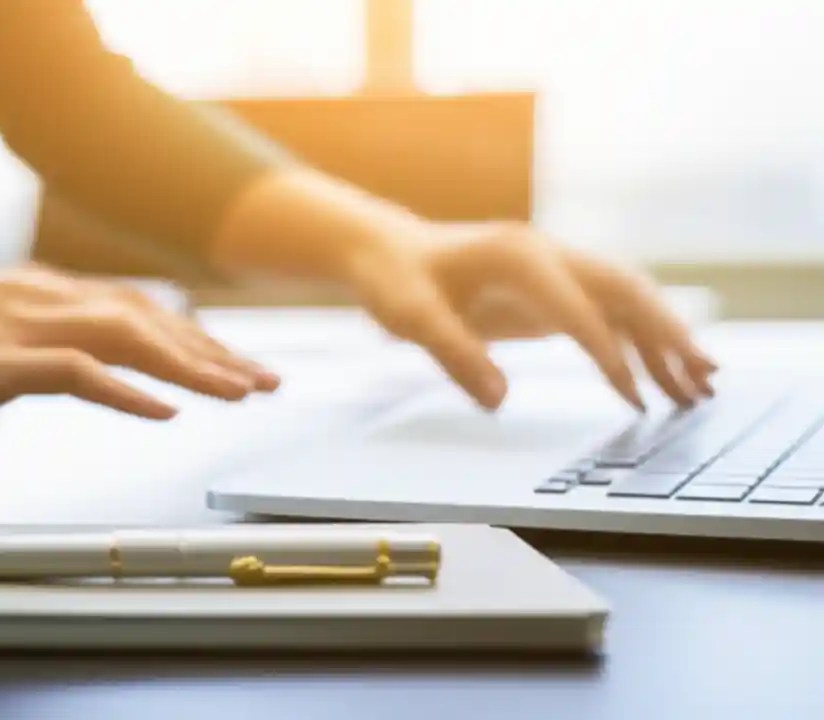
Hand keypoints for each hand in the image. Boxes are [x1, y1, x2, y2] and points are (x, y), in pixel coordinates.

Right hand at [0, 266, 278, 430]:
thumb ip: (29, 341)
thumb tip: (73, 363)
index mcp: (34, 288)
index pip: (133, 306)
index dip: (190, 335)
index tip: (232, 361)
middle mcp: (35, 294)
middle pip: (146, 316)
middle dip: (212, 350)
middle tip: (264, 380)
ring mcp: (16, 323)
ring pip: (126, 336)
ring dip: (189, 366)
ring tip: (238, 392)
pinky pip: (76, 372)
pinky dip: (126, 391)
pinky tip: (163, 412)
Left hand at [212, 168, 715, 410]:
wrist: (384, 250)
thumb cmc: (395, 280)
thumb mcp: (411, 318)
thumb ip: (455, 354)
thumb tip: (500, 400)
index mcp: (517, 255)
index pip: (578, 306)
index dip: (606, 351)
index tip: (632, 395)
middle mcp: (547, 253)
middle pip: (625, 290)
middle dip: (669, 334)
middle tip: (706, 379)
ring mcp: (555, 268)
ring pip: (627, 300)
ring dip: (666, 339)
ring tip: (703, 386)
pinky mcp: (552, 289)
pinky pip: (608, 313)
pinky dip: (639, 343)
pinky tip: (659, 378)